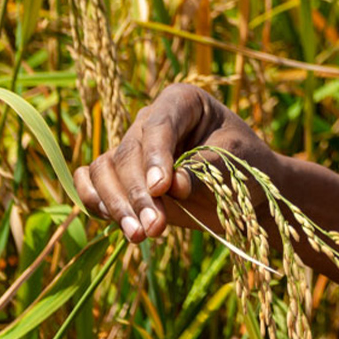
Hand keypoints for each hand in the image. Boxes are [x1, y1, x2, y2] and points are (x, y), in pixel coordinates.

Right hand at [73, 83, 279, 244]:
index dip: (156, 156)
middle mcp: (150, 120)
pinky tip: (112, 222)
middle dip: (139, 194)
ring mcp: (133, 147)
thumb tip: (169, 187)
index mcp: (181, 102)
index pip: (160, 124)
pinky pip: (91, 181)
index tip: (161, 188)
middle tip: (154, 228)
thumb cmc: (247, 167)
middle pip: (128, 153)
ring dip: (116, 205)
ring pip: (105, 170)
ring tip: (139, 236)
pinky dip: (94, 200)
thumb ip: (203, 171)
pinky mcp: (121, 176)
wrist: (248, 192)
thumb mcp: (235, 164)